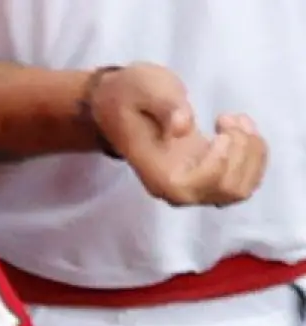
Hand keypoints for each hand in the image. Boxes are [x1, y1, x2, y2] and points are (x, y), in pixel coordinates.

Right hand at [90, 64, 266, 206]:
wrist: (118, 104)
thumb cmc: (130, 95)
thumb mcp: (146, 89)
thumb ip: (166, 107)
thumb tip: (182, 128)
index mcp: (156, 173)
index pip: (199, 184)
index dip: (222, 158)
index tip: (218, 122)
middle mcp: (173, 189)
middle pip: (228, 190)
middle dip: (243, 150)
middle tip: (227, 117)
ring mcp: (191, 187)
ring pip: (240, 189)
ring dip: (252, 152)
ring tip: (235, 121)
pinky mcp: (205, 178)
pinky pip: (242, 182)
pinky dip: (254, 155)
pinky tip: (239, 129)